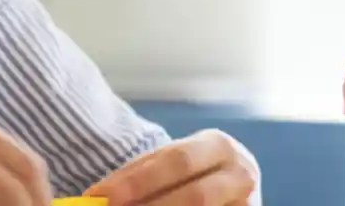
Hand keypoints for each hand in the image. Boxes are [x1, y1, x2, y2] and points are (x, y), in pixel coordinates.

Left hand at [86, 130, 256, 204]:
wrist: (226, 186)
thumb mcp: (167, 165)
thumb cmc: (184, 176)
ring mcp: (249, 204)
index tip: (96, 196)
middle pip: (193, 197)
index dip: (134, 181)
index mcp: (219, 145)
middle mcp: (242, 174)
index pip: (174, 161)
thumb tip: (95, 198)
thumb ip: (137, 177)